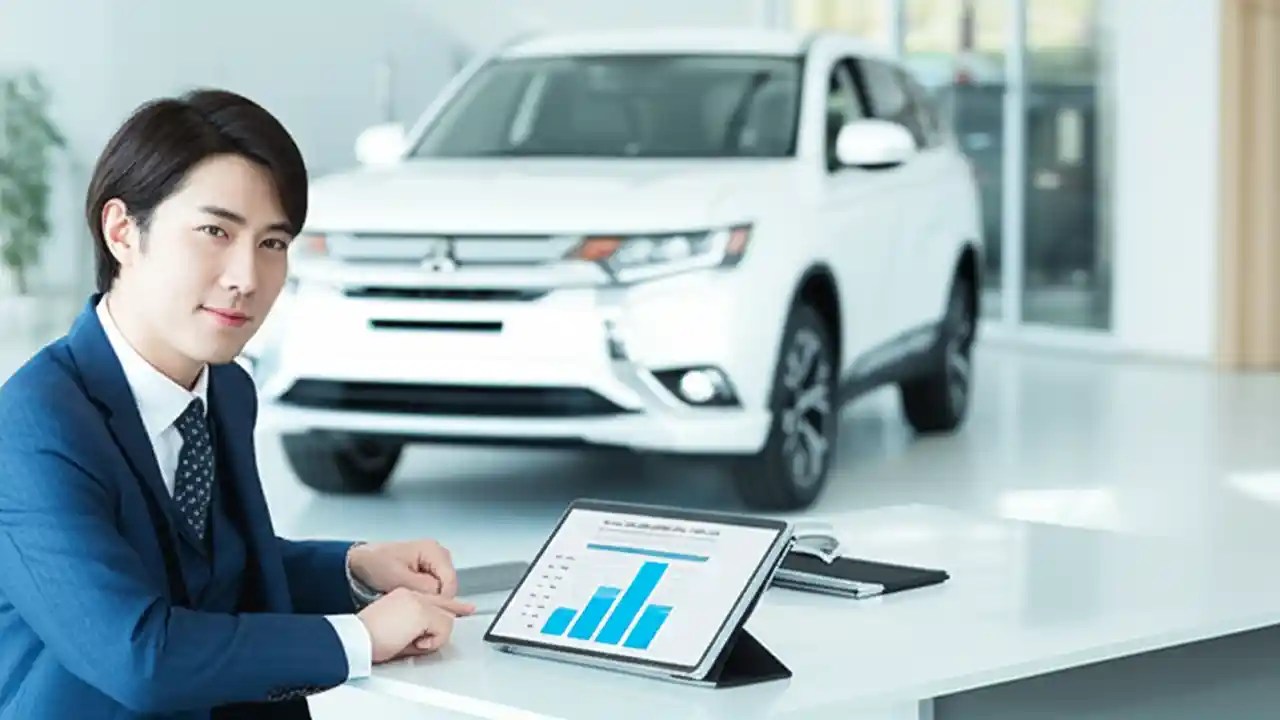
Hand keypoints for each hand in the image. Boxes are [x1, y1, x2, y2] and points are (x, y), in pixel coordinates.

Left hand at [349, 539, 458, 597]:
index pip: (450, 580)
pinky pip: (435, 588)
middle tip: (417, 605)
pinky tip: (412, 597)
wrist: (362, 562)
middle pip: (449, 584)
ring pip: (443, 588)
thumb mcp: (399, 579)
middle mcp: (438, 554)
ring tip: (412, 600)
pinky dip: (425, 595)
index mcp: (433, 550)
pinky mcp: (429, 571)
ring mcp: (434, 562)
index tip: (430, 611)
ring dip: (430, 597)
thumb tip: (439, 598)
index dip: (442, 599)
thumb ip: (423, 588)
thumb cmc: (376, 564)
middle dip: (436, 598)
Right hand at [358, 587, 475, 662]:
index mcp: (403, 595)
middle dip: (456, 611)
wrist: (355, 639)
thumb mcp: (393, 628)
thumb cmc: (365, 638)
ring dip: (433, 637)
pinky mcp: (422, 611)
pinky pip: (442, 629)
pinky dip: (432, 641)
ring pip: (446, 620)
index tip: (461, 606)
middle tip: (470, 609)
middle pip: (445, 604)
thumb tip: (426, 634)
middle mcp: (411, 594)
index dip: (450, 603)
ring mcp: (418, 601)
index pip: (432, 597)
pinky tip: (414, 642)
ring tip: (413, 643)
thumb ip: (413, 625)